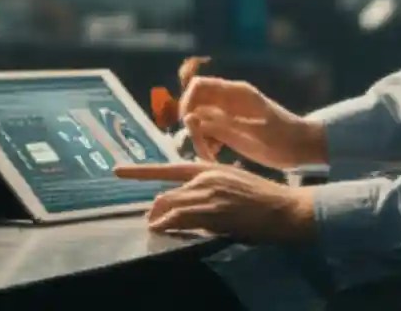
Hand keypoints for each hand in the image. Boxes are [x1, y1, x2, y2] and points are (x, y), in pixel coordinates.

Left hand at [114, 163, 315, 242]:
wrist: (283, 208)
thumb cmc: (263, 198)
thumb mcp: (234, 181)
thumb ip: (211, 185)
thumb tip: (192, 198)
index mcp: (210, 168)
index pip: (168, 168)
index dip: (140, 171)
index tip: (117, 170)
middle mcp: (205, 178)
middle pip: (166, 193)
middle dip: (156, 209)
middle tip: (152, 220)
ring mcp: (207, 195)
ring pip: (169, 206)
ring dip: (160, 219)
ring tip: (156, 227)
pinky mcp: (210, 212)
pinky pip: (178, 219)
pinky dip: (166, 226)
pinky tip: (161, 231)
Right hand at [180, 76, 327, 168]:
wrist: (302, 148)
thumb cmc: (283, 138)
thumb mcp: (253, 132)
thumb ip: (224, 124)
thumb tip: (192, 117)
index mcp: (236, 93)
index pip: (199, 86)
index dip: (187, 101)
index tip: (188, 124)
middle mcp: (228, 102)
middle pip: (195, 105)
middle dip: (191, 126)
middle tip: (203, 148)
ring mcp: (228, 116)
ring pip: (198, 122)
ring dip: (198, 139)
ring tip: (211, 157)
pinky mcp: (229, 131)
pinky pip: (207, 134)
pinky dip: (205, 145)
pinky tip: (216, 158)